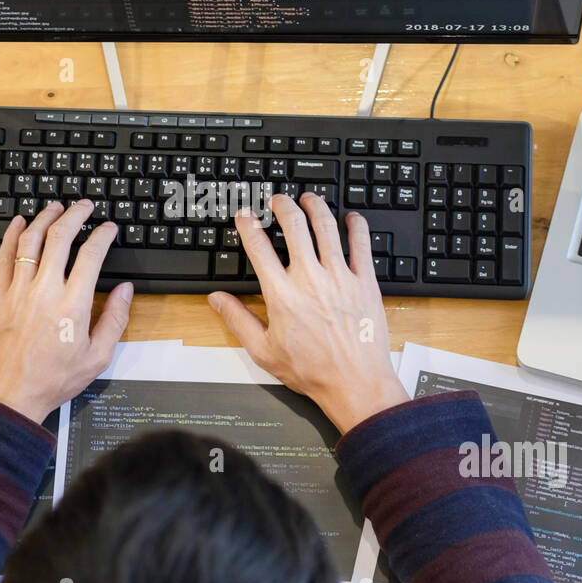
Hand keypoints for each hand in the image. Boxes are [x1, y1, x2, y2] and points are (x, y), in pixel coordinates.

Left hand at [0, 200, 133, 423]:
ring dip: (44, 218)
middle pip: (59, 237)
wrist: (9, 397)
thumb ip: (115, 320)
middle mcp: (44, 292)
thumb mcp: (97, 357)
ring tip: (55, 207)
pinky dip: (12, 235)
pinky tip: (20, 224)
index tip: (108, 228)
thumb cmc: (51, 381)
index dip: (102, 235)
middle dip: (75, 215)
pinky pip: (4, 257)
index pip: (91, 255)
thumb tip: (125, 291)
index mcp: (72, 305)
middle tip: (84, 206)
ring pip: (30, 240)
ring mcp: (17, 292)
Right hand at [207, 193, 409, 433]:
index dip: (249, 225)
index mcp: (282, 295)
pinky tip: (351, 218)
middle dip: (283, 206)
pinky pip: (362, 244)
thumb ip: (238, 321)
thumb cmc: (312, 371)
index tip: (246, 215)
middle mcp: (310, 279)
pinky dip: (356, 226)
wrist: (355, 384)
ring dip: (316, 207)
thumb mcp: (264, 351)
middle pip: (294, 226)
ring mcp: (340, 277)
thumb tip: (216, 300)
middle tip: (279, 200)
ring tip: (309, 198)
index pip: (259, 247)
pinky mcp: (365, 282)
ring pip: (327, 227)